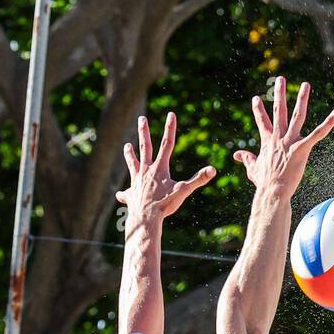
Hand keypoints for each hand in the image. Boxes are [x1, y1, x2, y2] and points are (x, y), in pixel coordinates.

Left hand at [116, 112, 214, 228]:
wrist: (146, 218)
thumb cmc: (165, 205)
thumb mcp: (183, 191)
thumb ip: (198, 179)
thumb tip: (213, 170)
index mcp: (160, 168)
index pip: (167, 144)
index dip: (170, 128)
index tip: (171, 114)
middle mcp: (146, 170)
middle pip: (145, 147)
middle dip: (144, 132)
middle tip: (141, 118)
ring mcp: (137, 181)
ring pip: (132, 164)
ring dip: (129, 154)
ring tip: (127, 146)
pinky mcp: (131, 194)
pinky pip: (126, 194)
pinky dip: (124, 194)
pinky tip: (120, 195)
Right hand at [233, 77, 333, 198]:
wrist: (272, 191)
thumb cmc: (263, 183)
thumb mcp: (252, 169)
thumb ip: (246, 159)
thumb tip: (237, 155)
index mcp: (268, 141)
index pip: (262, 122)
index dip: (258, 110)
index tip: (256, 98)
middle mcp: (279, 137)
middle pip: (279, 111)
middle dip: (280, 94)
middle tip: (281, 79)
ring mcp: (291, 141)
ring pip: (297, 115)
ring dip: (302, 99)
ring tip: (306, 84)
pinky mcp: (302, 148)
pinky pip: (318, 133)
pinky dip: (328, 123)